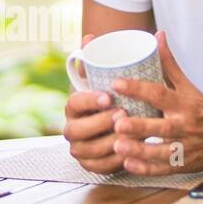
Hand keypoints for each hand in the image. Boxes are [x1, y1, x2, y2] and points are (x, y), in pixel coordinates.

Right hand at [63, 34, 127, 173]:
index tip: (109, 96)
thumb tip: (90, 36)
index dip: (89, 101)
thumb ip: (98, 58)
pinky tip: (128, 154)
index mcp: (73, 106)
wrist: (120, 124)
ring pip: (88, 150)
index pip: (74, 103)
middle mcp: (72, 128)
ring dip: (109, 143)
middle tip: (122, 115)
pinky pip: (100, 167)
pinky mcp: (92, 166)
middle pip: (77, 130)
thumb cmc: (112, 98)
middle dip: (100, 124)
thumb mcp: (106, 79)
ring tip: (130, 135)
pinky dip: (114, 162)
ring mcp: (80, 149)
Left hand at [110, 31, 202, 174]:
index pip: (160, 94)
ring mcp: (185, 149)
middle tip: (118, 122)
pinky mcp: (183, 166)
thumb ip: (169, 65)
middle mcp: (185, 127)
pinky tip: (128, 164)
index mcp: (184, 105)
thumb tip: (157, 35)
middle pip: (161, 127)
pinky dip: (146, 169)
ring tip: (118, 146)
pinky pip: (164, 169)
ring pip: (161, 152)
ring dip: (139, 150)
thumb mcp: (187, 87)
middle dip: (140, 126)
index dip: (138, 88)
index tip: (117, 83)